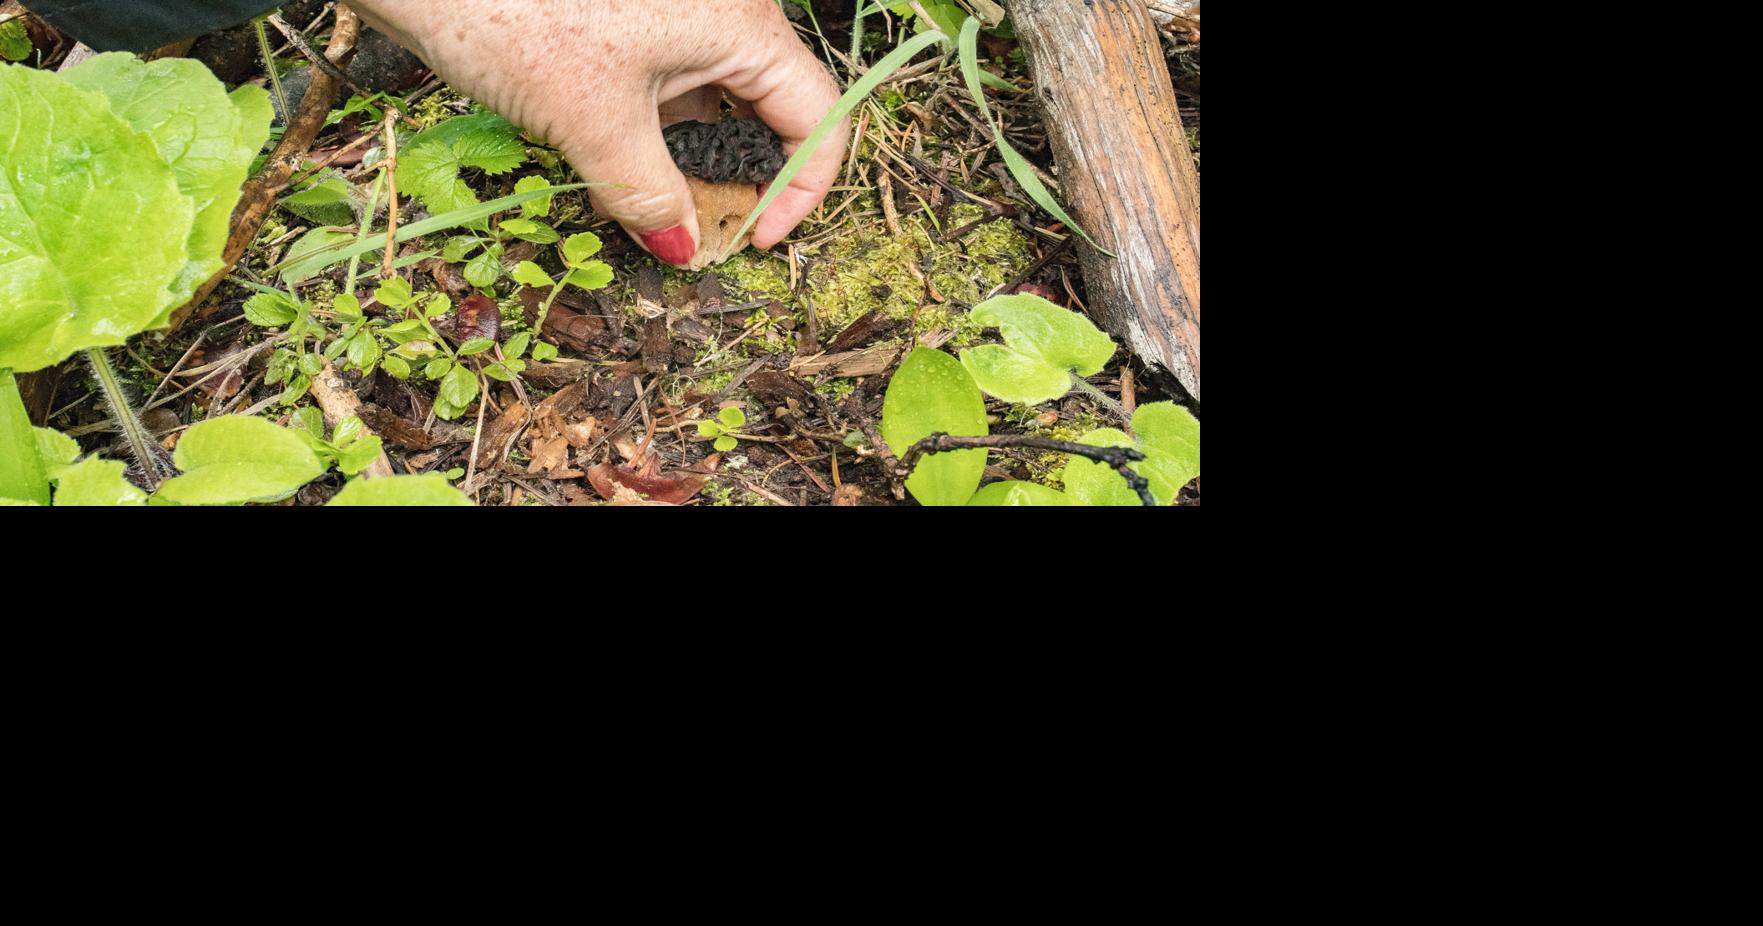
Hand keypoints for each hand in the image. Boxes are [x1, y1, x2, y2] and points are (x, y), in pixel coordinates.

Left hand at [352, 0, 844, 264]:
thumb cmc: (512, 13)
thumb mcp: (591, 125)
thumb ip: (648, 195)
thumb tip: (681, 247)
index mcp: (740, 24)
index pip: (818, 115)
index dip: (801, 190)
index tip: (755, 240)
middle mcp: (721, 14)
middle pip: (773, 110)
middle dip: (747, 182)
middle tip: (706, 237)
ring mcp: (673, 18)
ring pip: (717, 103)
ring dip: (698, 167)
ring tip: (660, 216)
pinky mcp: (627, 26)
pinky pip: (671, 88)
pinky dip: (659, 138)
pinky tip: (626, 177)